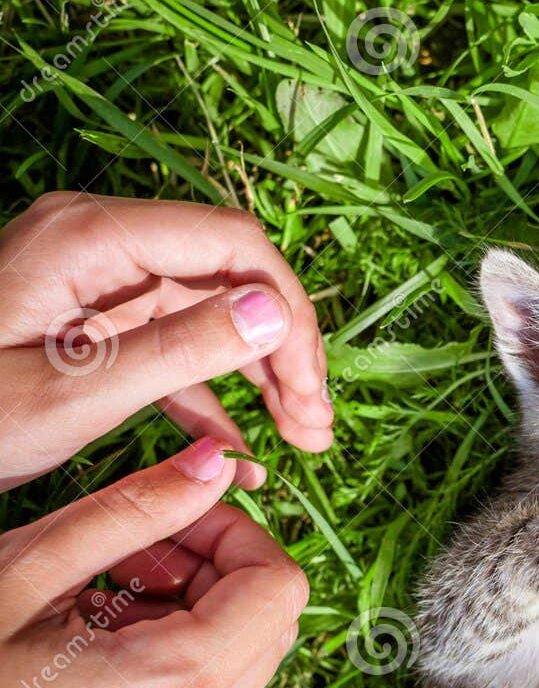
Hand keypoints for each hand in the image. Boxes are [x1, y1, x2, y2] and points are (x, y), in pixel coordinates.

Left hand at [0, 192, 333, 490]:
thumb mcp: (73, 395)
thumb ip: (179, 351)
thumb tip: (272, 314)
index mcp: (91, 238)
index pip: (233, 246)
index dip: (286, 314)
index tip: (309, 389)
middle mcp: (97, 241)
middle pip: (226, 276)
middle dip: (281, 350)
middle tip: (315, 427)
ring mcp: (90, 278)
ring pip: (205, 312)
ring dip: (254, 375)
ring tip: (298, 443)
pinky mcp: (83, 319)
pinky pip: (164, 343)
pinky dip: (203, 392)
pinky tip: (237, 449)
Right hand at [0, 437, 308, 687]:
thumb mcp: (26, 573)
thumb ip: (133, 511)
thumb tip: (215, 463)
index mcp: (172, 687)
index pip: (279, 587)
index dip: (237, 530)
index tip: (174, 512)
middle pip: (268, 628)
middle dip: (216, 567)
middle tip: (130, 548)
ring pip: (235, 668)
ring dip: (189, 612)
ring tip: (96, 590)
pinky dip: (168, 658)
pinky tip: (85, 638)